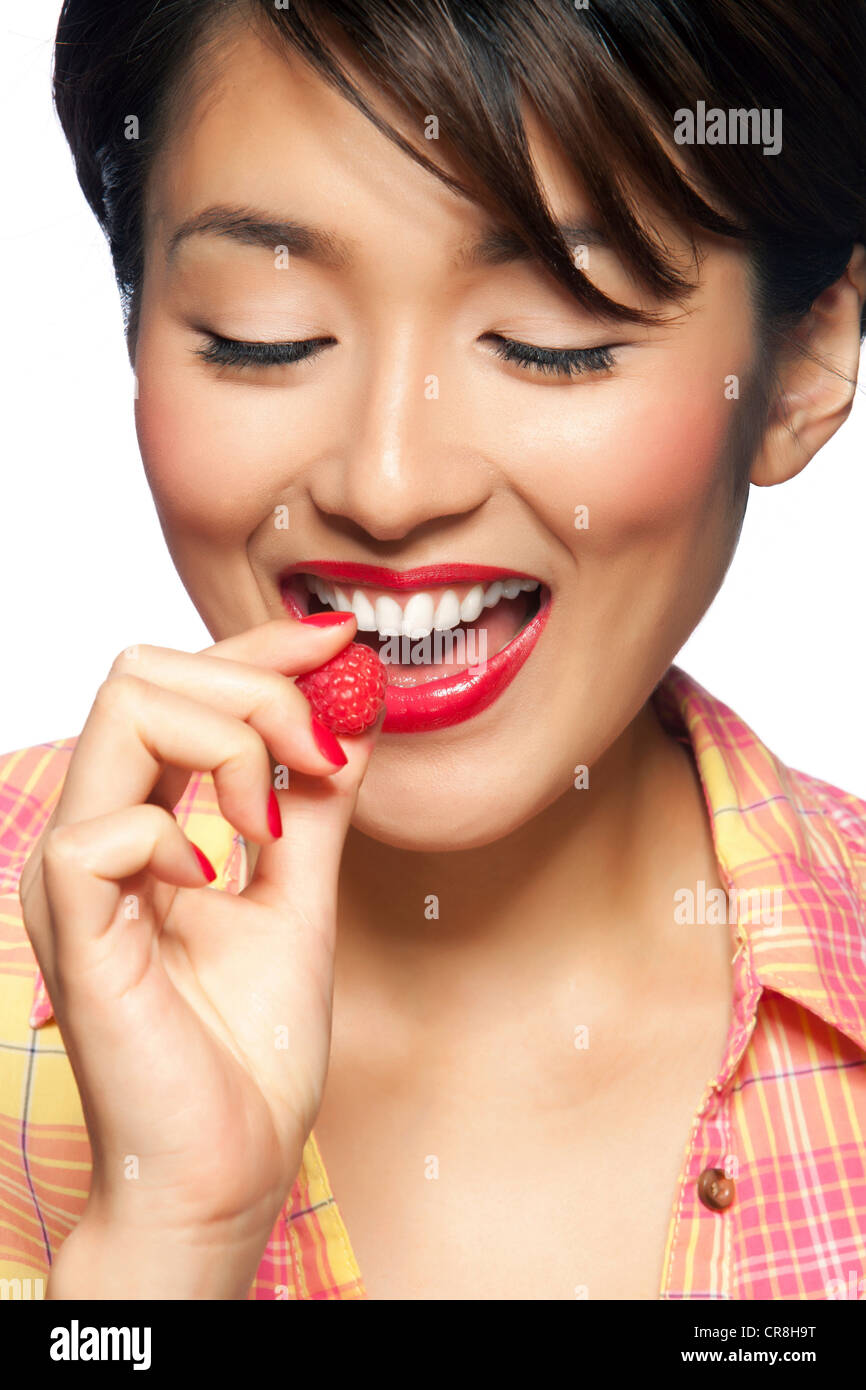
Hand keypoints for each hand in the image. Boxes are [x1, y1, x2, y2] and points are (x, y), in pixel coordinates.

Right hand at [19, 616, 380, 1293]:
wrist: (228, 1165)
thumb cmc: (249, 1048)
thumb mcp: (302, 894)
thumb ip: (318, 803)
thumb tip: (353, 712)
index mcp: (141, 822)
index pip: (177, 682)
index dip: (259, 644)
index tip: (339, 639)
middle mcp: (96, 834)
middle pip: (143, 672)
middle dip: (254, 686)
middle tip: (315, 760)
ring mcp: (76, 880)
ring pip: (124, 714)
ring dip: (232, 742)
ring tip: (271, 824)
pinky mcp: (74, 931)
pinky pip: (104, 828)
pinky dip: (178, 830)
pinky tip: (214, 878)